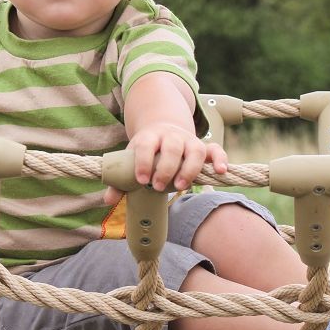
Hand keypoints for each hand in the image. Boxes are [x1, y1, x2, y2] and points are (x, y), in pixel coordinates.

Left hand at [103, 122, 228, 205]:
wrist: (162, 129)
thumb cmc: (145, 152)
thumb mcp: (131, 160)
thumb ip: (121, 180)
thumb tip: (108, 200)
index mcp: (149, 137)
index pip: (146, 145)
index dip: (143, 161)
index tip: (141, 180)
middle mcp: (170, 136)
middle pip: (172, 147)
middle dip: (166, 168)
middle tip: (158, 187)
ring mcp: (188, 140)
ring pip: (195, 149)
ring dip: (190, 169)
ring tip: (181, 187)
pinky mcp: (203, 146)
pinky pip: (215, 149)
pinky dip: (220, 159)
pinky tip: (221, 172)